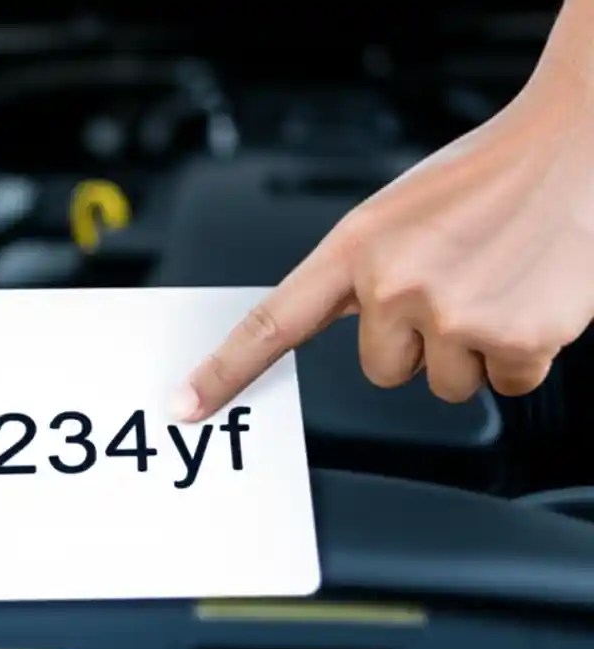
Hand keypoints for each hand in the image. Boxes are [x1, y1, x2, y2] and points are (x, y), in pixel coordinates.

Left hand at [172, 59, 593, 421]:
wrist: (568, 149)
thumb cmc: (479, 181)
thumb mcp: (389, 220)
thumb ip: (356, 276)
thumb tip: (344, 329)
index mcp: (353, 250)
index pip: (270, 323)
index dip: (223, 372)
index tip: (185, 405)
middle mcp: (394, 286)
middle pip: (382, 370)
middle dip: (416, 342)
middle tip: (452, 286)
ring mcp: (455, 316)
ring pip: (445, 384)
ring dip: (471, 348)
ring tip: (492, 284)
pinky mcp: (518, 338)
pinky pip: (506, 384)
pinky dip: (521, 351)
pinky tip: (528, 297)